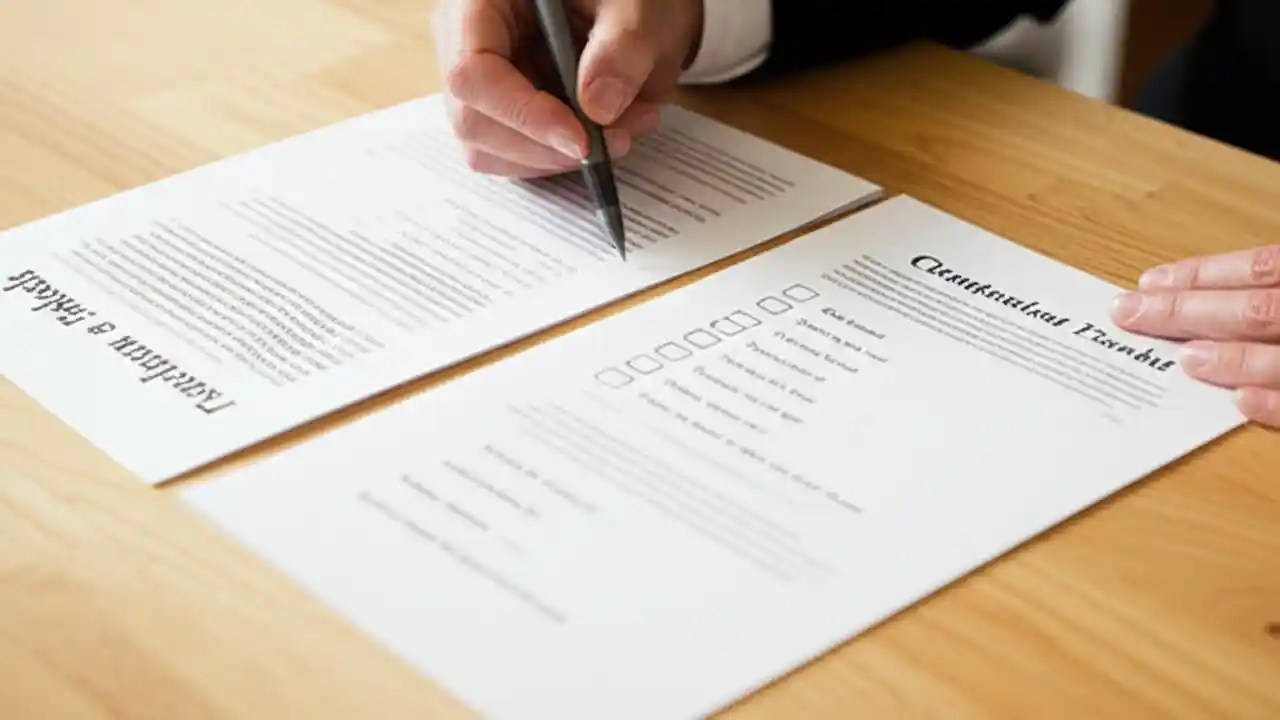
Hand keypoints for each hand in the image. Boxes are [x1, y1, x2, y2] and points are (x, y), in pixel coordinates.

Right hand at [430, 0, 702, 177]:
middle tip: (613, 142)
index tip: (582, 141)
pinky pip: (511, 152)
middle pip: (473, 121)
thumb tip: (598, 108)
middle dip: (546, 147)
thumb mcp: (632, 4)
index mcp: (477, 0)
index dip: (524, 114)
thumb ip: (621, 46)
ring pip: (488, 148)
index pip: (472, 72)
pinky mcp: (499, 107)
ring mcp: (478, 80)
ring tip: (620, 133)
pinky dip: (557, 157)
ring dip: (555, 159)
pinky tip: (603, 133)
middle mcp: (463, 41)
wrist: (629, 5)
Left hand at [1112, 244, 1279, 427]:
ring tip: (1182, 358)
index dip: (1203, 274)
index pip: (1260, 268)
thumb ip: (1268, 286)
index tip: (1147, 283)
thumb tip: (1205, 293)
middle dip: (1189, 313)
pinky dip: (1276, 403)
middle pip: (1255, 311)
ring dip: (1231, 357)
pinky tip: (1240, 401)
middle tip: (1130, 315)